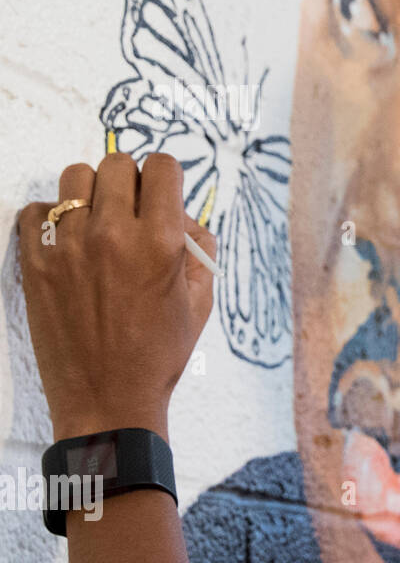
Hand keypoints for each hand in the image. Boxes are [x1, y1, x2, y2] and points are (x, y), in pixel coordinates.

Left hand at [16, 153, 216, 441]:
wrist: (109, 399)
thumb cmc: (159, 353)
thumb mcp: (200, 301)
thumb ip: (200, 248)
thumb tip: (183, 215)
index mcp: (161, 243)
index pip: (162, 167)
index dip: (166, 176)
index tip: (163, 192)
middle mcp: (113, 236)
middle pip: (116, 163)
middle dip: (130, 180)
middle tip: (132, 208)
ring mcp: (69, 248)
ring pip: (74, 178)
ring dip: (90, 192)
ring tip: (97, 221)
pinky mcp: (36, 264)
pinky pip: (35, 211)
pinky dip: (51, 217)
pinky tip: (68, 241)